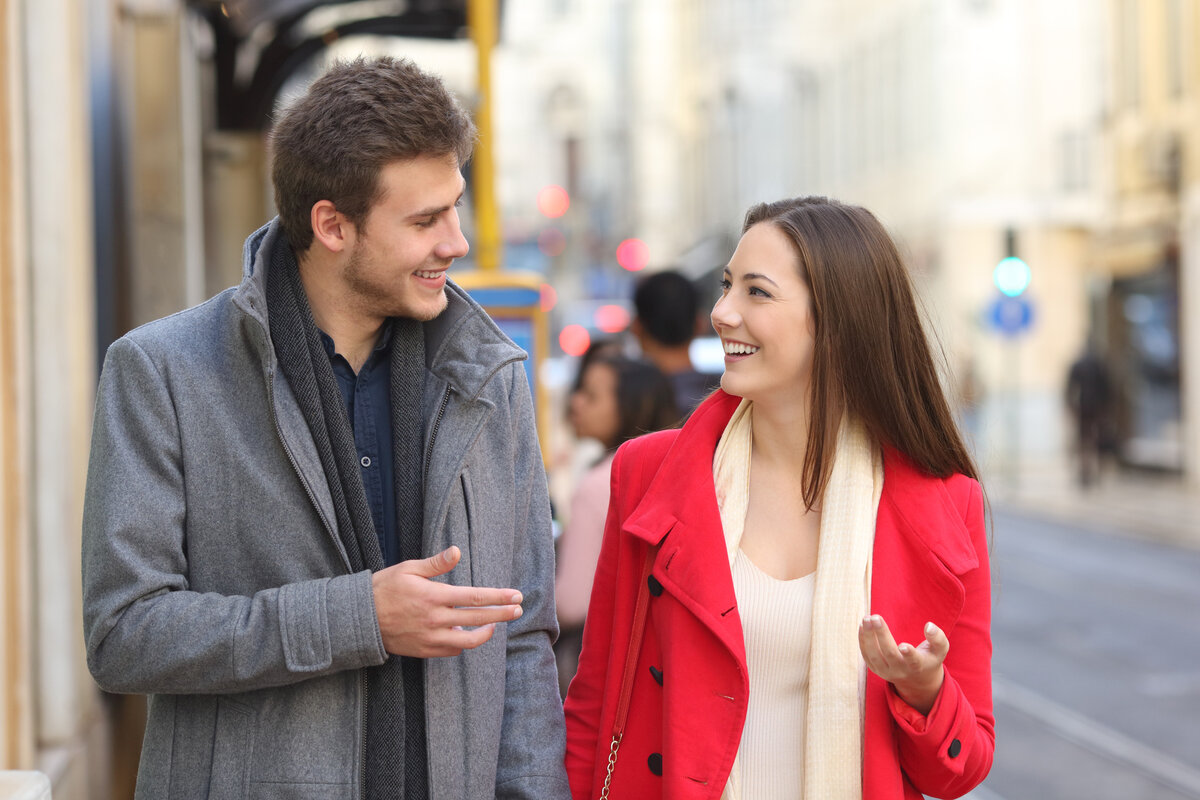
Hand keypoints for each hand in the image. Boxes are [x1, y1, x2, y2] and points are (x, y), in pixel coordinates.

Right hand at [371, 546, 522, 657]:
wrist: (359, 619)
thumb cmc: (384, 588)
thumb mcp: (408, 569)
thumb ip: (435, 564)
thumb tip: (456, 551)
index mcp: (433, 596)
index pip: (475, 597)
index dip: (499, 597)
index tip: (516, 596)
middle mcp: (435, 619)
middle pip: (478, 619)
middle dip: (502, 614)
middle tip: (518, 610)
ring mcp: (430, 638)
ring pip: (468, 641)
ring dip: (485, 633)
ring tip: (494, 625)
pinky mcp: (424, 650)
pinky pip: (451, 651)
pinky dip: (462, 643)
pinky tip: (465, 633)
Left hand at [858, 614, 947, 714]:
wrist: (916, 680)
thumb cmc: (929, 658)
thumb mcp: (940, 650)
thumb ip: (938, 638)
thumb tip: (929, 625)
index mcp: (918, 666)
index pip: (913, 661)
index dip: (909, 654)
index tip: (903, 645)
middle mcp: (901, 670)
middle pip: (889, 653)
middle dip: (881, 635)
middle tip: (875, 617)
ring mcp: (887, 671)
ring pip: (874, 655)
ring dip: (868, 637)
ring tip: (866, 619)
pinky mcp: (876, 670)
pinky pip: (867, 656)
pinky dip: (863, 641)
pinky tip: (862, 626)